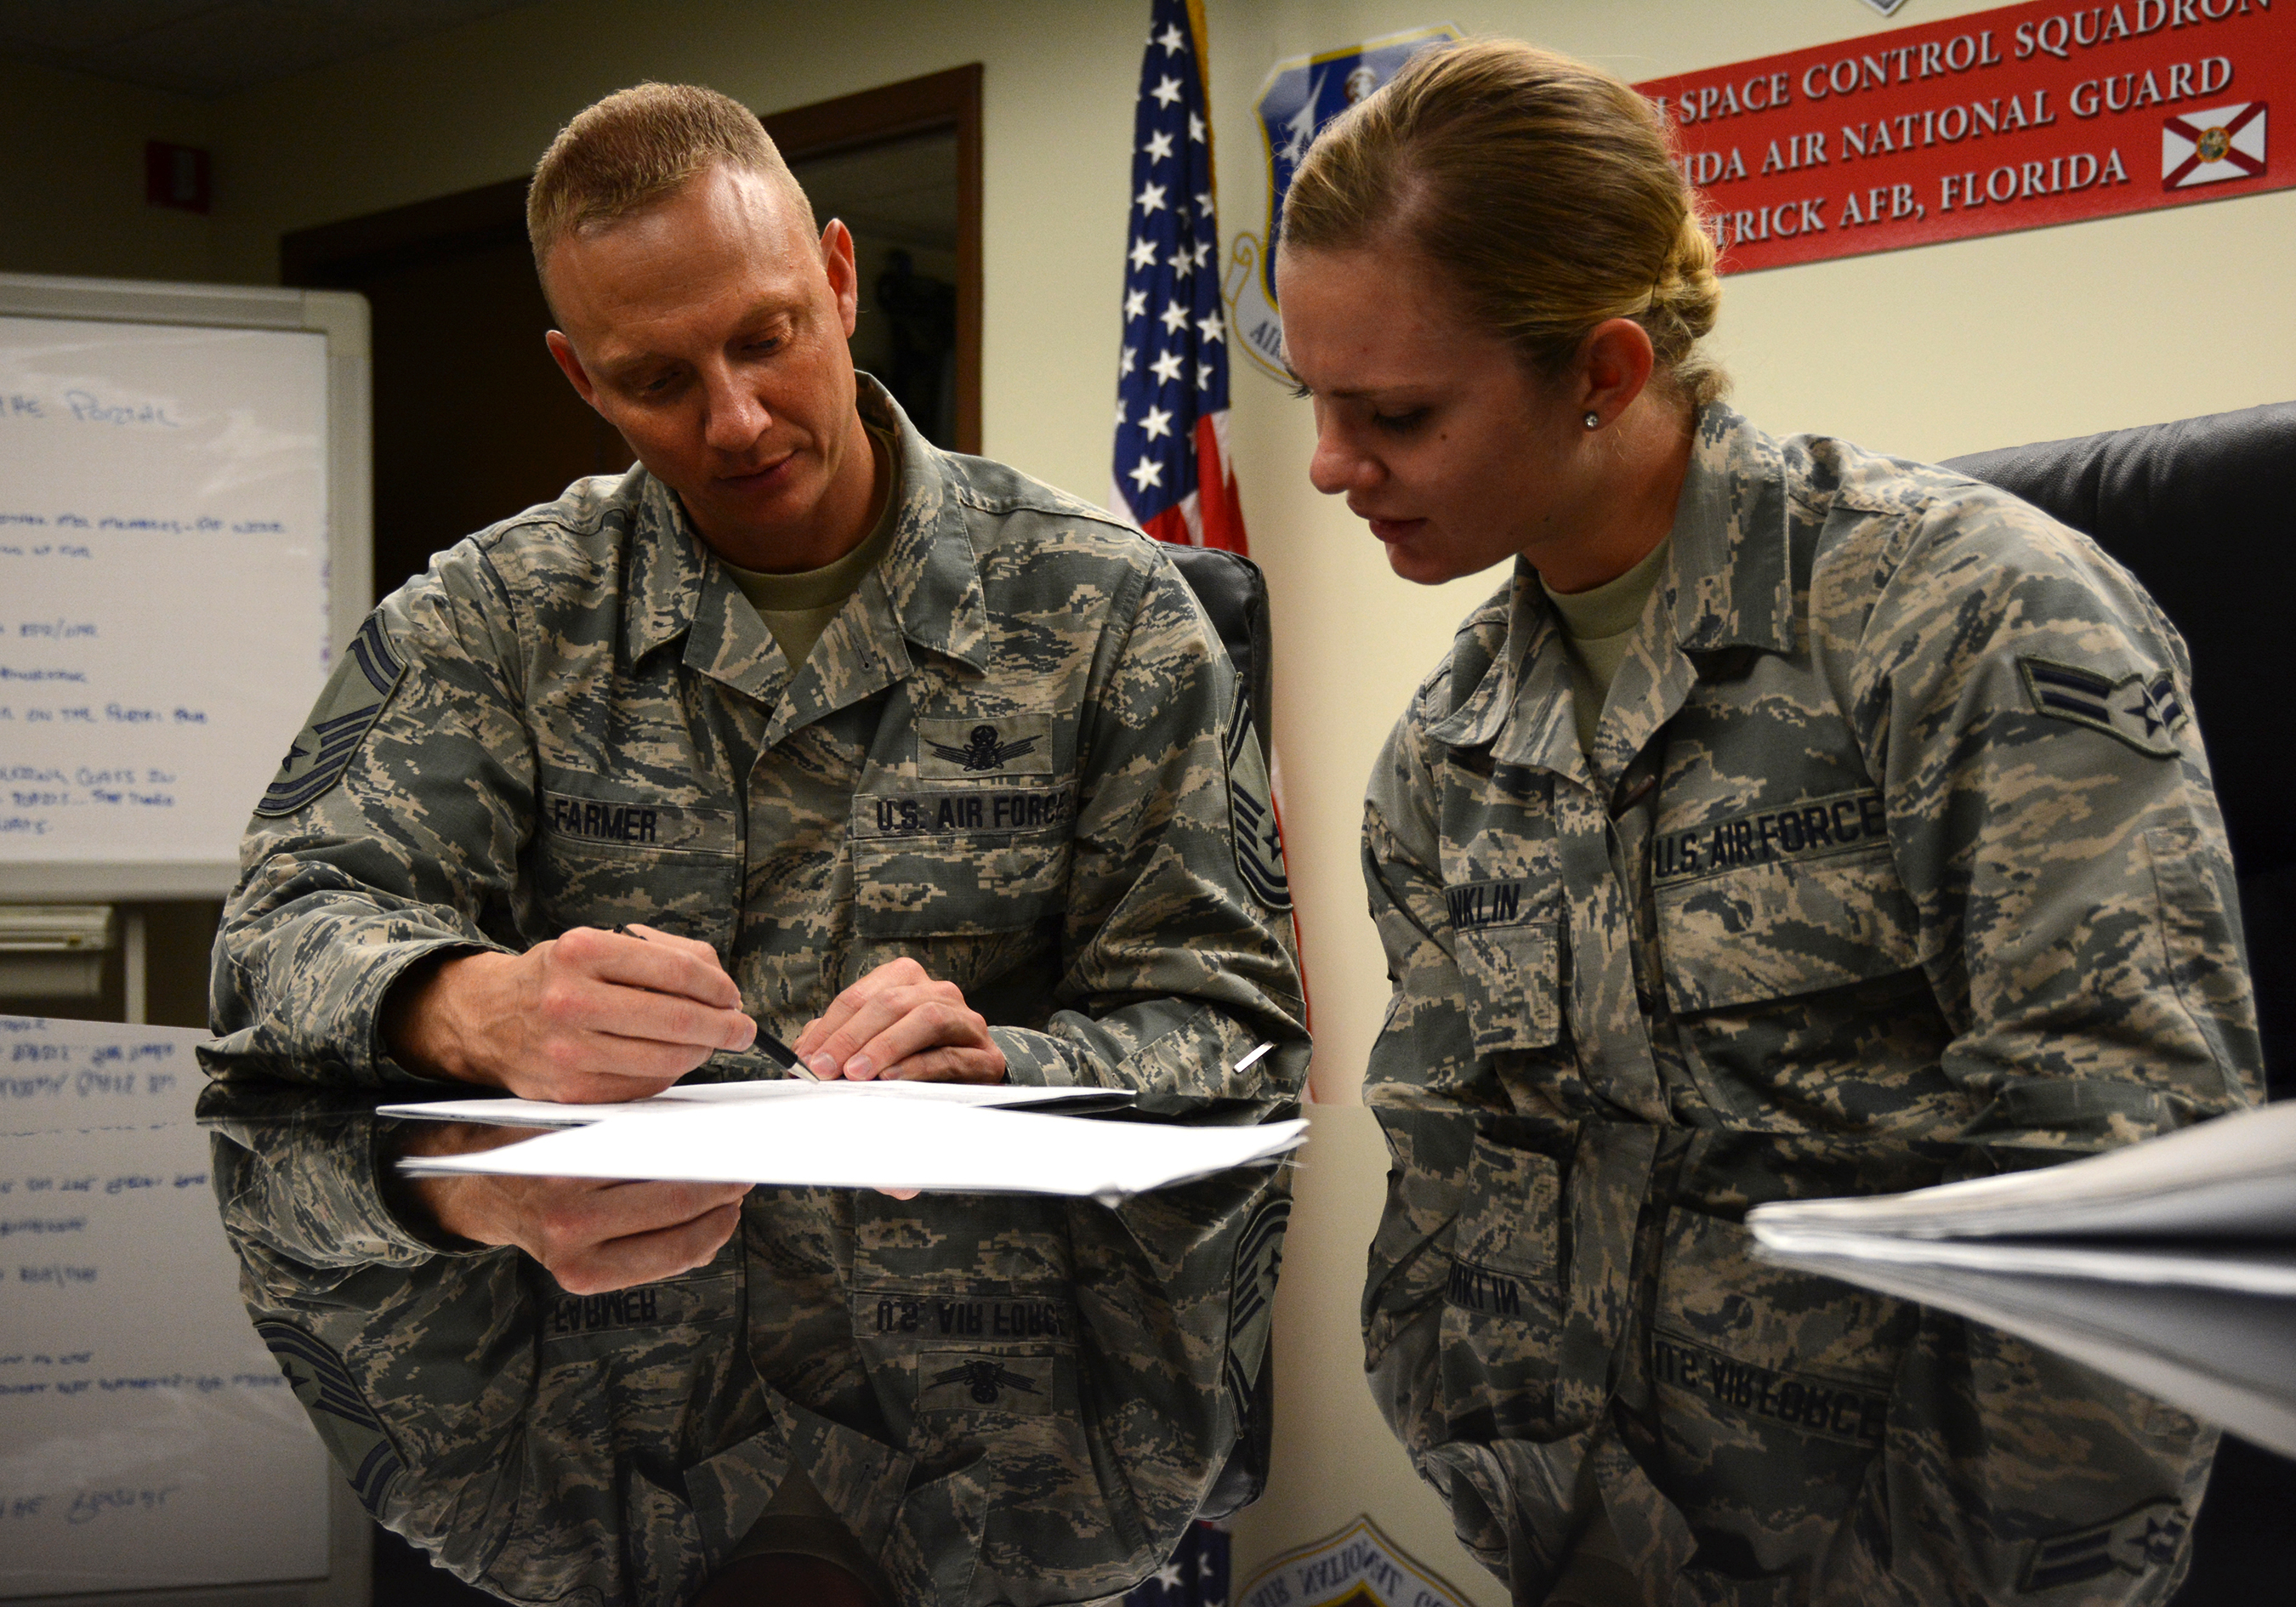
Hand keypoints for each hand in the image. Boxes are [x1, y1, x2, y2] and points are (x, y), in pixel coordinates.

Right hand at [383, 924, 755, 1101]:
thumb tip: (722, 989)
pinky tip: (673, 1059)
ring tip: (712, 1043)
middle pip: (676, 1019)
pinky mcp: (572, 1090)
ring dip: (702, 1053)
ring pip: (666, 1058)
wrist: (489, 1019)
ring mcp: (569, 1050)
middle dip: (723, 1026)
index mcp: (581, 951)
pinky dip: (669, 1073)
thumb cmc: (560, 977)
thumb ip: (666, 954)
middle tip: (742, 1028)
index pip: (674, 970)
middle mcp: (571, 1000)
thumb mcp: (601, 943)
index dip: (716, 987)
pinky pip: (644, 1085)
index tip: (733, 996)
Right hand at [392, 1121, 748, 1293]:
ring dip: (715, 1223)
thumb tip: (707, 1135)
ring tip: (733, 1200)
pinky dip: (691, 1247)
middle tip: (746, 1172)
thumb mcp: (574, 1120)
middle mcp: (565, 1221)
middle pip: (674, 1206)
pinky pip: (655, 1268)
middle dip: (722, 1189)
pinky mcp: (579, 1281)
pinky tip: (709, 1227)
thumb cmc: (537, 1142)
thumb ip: (633, 1129)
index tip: (737, 1149)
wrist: (480, 1189)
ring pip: (673, 1246)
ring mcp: (571, 1259)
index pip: (660, 1168)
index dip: (710, 1162)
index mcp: (564, 1173)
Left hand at [794, 956, 1005, 1084]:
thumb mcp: (873, 1039)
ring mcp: (965, 1020)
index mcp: (906, 979)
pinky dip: (918, 1065)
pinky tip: (892, 1077)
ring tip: (857, 1073)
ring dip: (885, 1046)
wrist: (973, 1072)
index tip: (806, 1059)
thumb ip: (840, 1039)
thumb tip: (804, 1051)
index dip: (829, 1028)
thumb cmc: (916, 1053)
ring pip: (925, 1018)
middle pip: (890, 1003)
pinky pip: (949, 1054)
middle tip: (826, 1068)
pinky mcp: (984, 1055)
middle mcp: (938, 991)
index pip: (859, 997)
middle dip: (851, 1037)